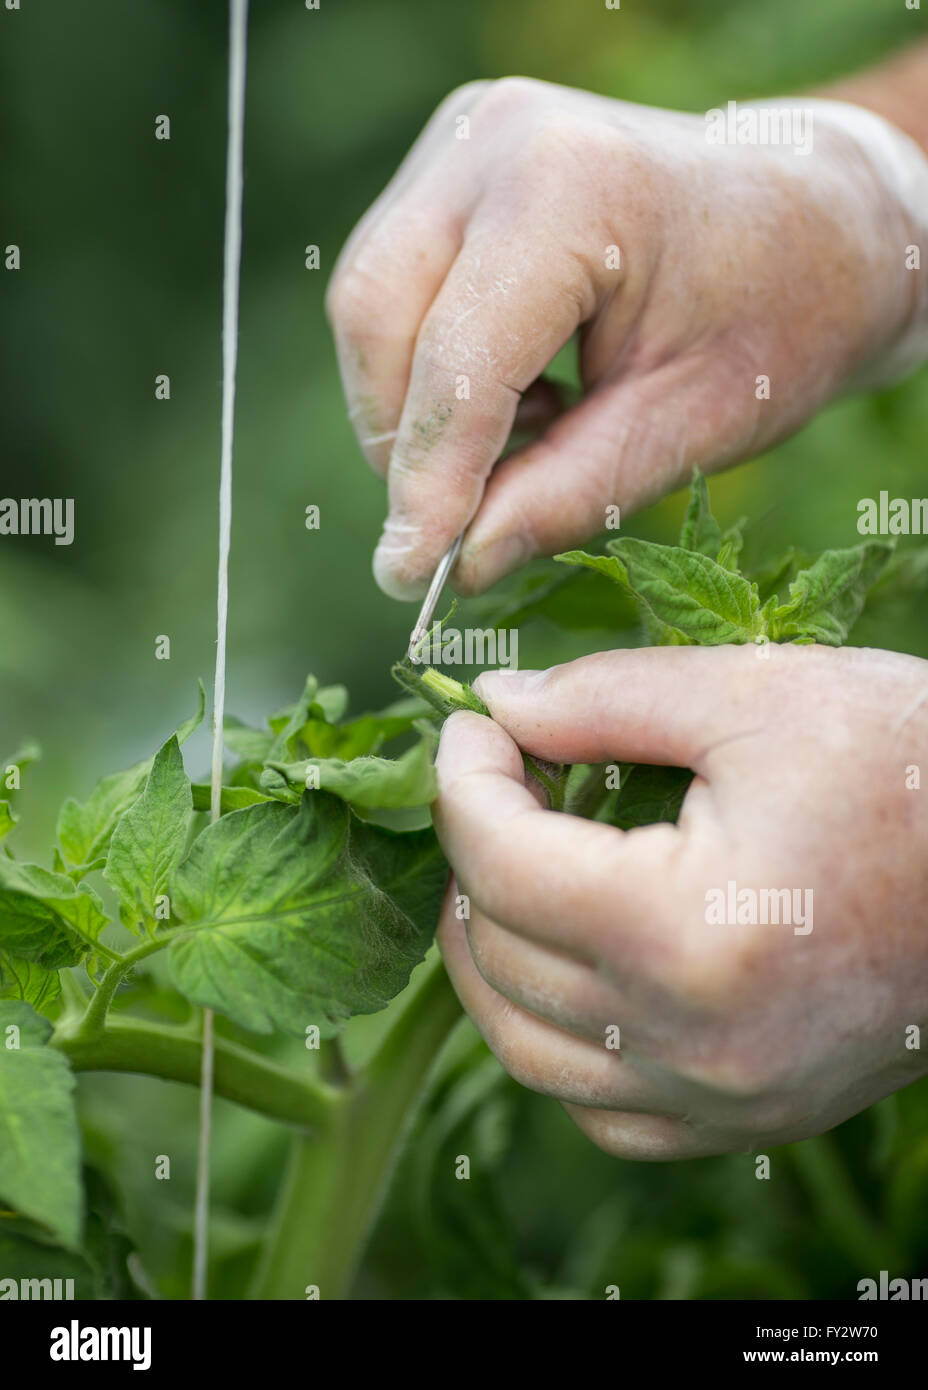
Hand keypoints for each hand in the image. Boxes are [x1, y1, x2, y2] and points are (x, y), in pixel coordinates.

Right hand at [326, 78, 919, 597]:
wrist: (812, 217)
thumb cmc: (777, 314)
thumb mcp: (690, 425)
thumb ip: (568, 494)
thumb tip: (460, 561)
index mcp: (575, 185)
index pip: (460, 358)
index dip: (428, 479)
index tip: (410, 575)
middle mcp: (496, 138)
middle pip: (377, 314)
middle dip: (405, 438)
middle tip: (464, 521)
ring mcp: (464, 140)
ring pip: (368, 303)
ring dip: (415, 405)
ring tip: (529, 436)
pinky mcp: (451, 164)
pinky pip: (390, 285)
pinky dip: (425, 367)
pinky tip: (515, 395)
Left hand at [433, 644, 927, 1158]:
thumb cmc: (911, 768)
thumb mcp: (756, 695)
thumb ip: (603, 697)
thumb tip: (497, 706)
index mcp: (687, 932)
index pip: (501, 864)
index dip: (463, 781)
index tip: (471, 729)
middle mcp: (691, 1043)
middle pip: (500, 953)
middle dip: (474, 851)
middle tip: (501, 779)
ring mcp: (718, 1098)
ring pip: (525, 1047)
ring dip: (494, 948)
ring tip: (516, 864)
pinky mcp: (745, 1117)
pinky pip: (596, 1106)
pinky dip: (554, 1035)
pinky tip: (575, 962)